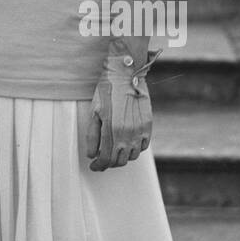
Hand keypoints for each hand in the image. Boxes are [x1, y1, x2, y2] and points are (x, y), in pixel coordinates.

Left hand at [84, 54, 157, 171]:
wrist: (126, 75)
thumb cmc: (107, 91)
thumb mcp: (94, 111)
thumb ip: (92, 135)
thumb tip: (91, 154)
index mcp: (111, 131)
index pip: (105, 158)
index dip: (98, 165)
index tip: (94, 165)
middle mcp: (127, 134)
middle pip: (118, 160)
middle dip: (108, 163)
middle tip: (102, 160)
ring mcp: (139, 131)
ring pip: (131, 156)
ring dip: (121, 157)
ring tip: (114, 152)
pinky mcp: (148, 126)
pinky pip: (142, 147)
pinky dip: (134, 150)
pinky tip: (127, 144)